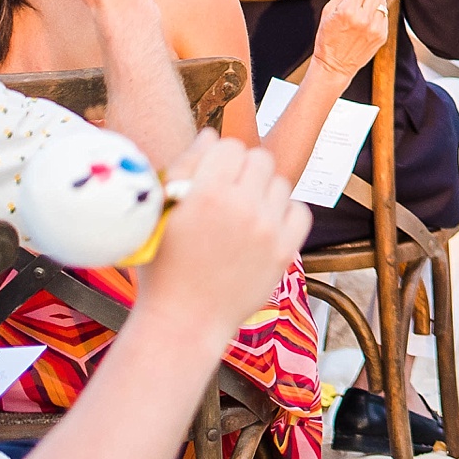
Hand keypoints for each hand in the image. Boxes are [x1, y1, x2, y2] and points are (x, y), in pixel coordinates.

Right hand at [141, 134, 308, 335]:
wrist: (183, 322)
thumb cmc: (162, 267)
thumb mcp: (158, 214)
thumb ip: (184, 167)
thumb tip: (212, 135)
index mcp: (207, 193)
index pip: (230, 146)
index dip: (218, 159)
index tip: (209, 178)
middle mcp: (243, 207)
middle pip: (260, 159)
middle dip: (243, 171)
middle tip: (226, 195)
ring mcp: (269, 230)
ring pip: (281, 183)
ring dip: (263, 193)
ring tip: (240, 216)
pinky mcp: (285, 251)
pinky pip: (300, 211)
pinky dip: (284, 214)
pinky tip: (262, 227)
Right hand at [308, 0, 390, 79]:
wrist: (334, 65)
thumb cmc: (327, 40)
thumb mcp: (328, 12)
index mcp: (348, 11)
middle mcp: (364, 19)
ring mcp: (375, 27)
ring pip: (382, 0)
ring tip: (361, 7)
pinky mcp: (382, 35)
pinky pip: (384, 14)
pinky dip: (377, 12)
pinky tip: (365, 19)